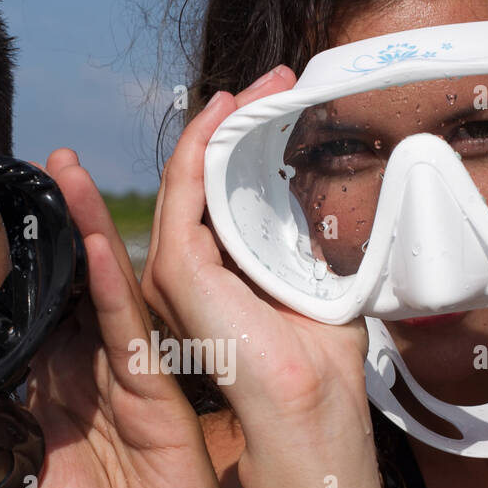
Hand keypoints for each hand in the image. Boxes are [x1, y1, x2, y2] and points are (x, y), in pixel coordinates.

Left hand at [0, 152, 229, 487]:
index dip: (19, 269)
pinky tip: (98, 239)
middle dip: (56, 229)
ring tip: (66, 173)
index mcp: (53, 392)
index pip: (35, 317)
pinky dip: (115, 285)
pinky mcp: (158, 396)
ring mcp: (126, 380)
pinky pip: (133, 331)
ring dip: (85, 231)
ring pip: (104, 292)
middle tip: (36, 168)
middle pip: (72, 289)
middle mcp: (90, 376)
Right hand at [141, 67, 372, 460]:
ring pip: (186, 176)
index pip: (213, 198)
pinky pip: (184, 187)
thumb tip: (311, 201)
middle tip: (272, 81)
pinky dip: (204, 143)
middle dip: (232, 124)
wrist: (310, 406)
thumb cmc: (316, 362)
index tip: (277, 104)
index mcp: (210, 281)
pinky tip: (227, 111)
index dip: (240, 146)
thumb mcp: (309, 283)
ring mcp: (171, 273)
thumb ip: (297, 246)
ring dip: (220, 124)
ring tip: (258, 86)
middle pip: (196, 180)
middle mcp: (182, 275)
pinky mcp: (176, 269)